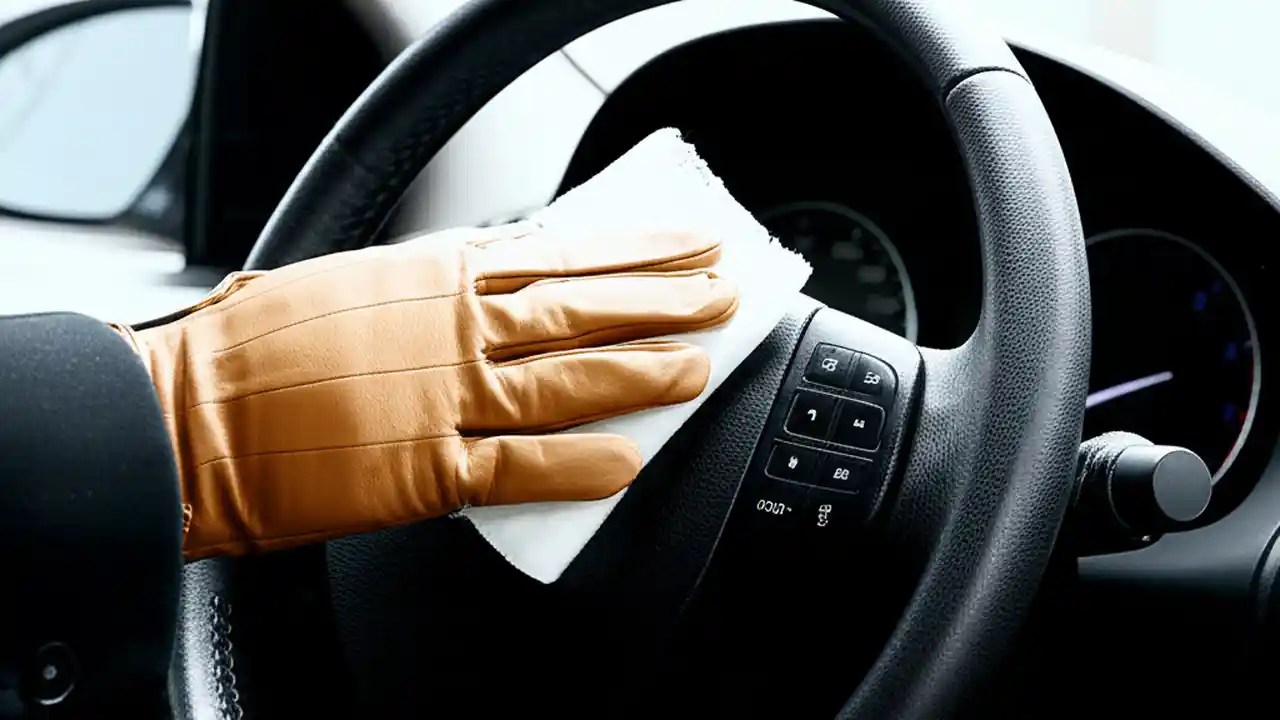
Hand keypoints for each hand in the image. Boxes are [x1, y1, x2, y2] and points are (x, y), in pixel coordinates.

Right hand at [117, 223, 737, 558]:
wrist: (187, 415)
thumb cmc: (254, 348)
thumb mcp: (353, 281)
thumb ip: (431, 283)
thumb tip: (497, 278)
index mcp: (431, 276)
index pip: (560, 253)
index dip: (634, 249)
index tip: (687, 242)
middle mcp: (451, 328)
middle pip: (584, 308)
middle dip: (664, 299)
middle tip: (723, 291)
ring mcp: (445, 397)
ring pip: (572, 379)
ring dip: (644, 371)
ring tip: (698, 365)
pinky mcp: (427, 469)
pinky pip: (524, 467)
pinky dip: (580, 465)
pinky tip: (629, 460)